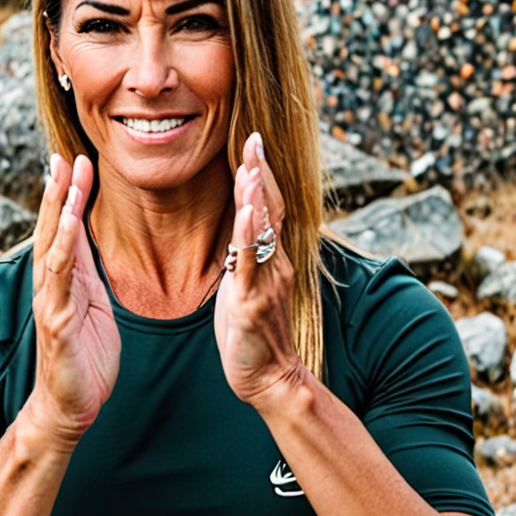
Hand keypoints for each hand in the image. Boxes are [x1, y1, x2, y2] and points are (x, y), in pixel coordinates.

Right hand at [26, 153, 120, 452]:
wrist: (69, 407)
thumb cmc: (83, 356)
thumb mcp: (92, 302)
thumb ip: (85, 268)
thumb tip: (82, 233)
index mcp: (65, 280)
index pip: (63, 229)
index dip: (68, 194)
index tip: (77, 159)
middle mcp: (51, 286)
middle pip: (51, 230)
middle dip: (58, 192)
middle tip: (64, 155)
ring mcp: (51, 304)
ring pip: (52, 250)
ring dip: (58, 212)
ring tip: (66, 179)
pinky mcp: (57, 325)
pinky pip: (58, 283)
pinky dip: (61, 252)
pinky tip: (67, 228)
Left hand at [214, 133, 303, 408]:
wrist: (269, 378)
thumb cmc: (253, 333)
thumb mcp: (248, 285)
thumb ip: (247, 254)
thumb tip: (240, 225)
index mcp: (272, 260)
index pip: (271, 208)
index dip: (264, 175)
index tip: (253, 143)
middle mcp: (275, 265)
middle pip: (271, 209)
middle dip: (261, 172)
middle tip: (252, 137)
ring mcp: (265, 282)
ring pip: (263, 231)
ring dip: (257, 195)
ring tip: (251, 162)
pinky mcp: (251, 302)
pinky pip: (250, 263)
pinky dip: (248, 234)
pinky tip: (246, 210)